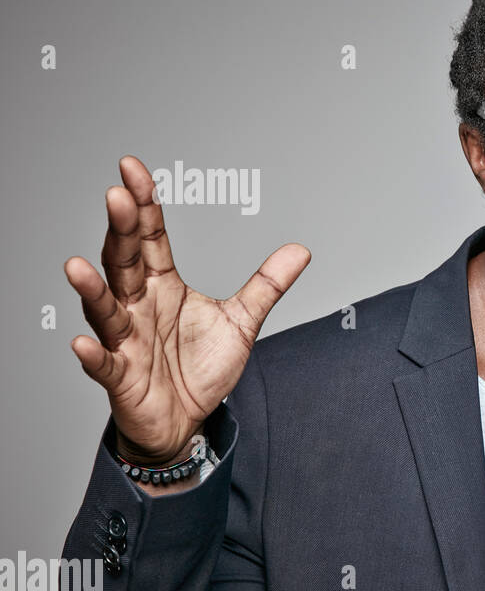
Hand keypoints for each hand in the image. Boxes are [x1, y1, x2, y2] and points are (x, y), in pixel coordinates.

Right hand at [64, 156, 309, 464]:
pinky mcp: (121, 377)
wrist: (186, 421)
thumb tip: (300, 249)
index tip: (133, 169)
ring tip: (77, 265)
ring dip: (91, 289)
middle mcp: (137, 307)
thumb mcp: (241, 321)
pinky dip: (93, 355)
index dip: (144, 205)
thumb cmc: (200, 368)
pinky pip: (103, 365)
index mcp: (162, 286)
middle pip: (124, 262)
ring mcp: (125, 341)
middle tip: (116, 196)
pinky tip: (82, 344)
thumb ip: (266, 285)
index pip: (150, 239)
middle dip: (120, 231)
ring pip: (104, 310)